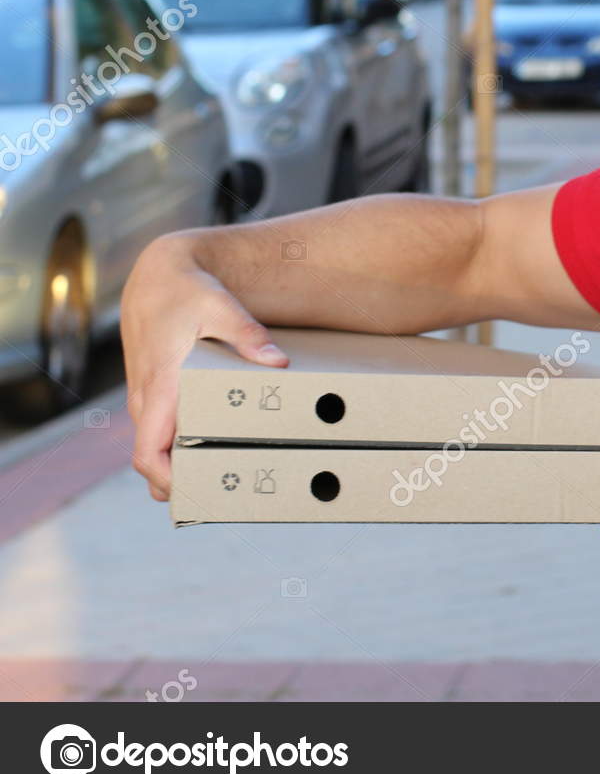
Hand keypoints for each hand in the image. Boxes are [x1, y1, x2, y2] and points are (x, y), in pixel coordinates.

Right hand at [123, 234, 287, 500]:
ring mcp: (146, 397)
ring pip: (154, 447)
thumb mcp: (219, 305)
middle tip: (223, 498)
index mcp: (160, 384)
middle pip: (151, 460)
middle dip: (178, 485)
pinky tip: (211, 451)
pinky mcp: (154, 392)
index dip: (166, 481)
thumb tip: (278, 359)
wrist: (156, 275)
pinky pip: (158, 431)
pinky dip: (176, 448)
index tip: (193, 496)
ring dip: (178, 468)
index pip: (147, 451)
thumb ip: (247, 334)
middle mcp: (146, 398)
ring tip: (225, 482)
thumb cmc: (185, 291)